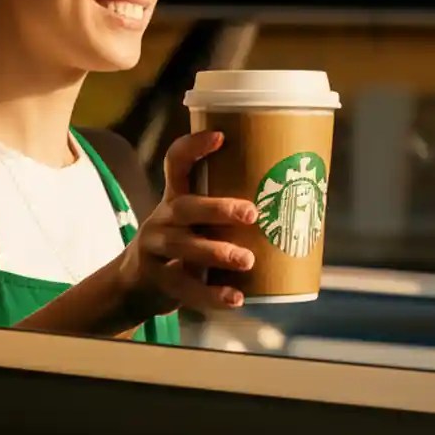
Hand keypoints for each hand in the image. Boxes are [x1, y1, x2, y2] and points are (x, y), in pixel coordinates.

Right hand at [118, 131, 256, 313]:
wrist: (136, 284)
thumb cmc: (185, 243)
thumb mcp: (195, 221)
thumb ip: (228, 214)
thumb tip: (297, 204)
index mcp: (175, 196)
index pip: (177, 162)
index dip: (194, 147)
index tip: (222, 137)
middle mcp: (163, 217)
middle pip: (186, 206)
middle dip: (218, 208)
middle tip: (252, 213)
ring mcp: (156, 249)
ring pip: (183, 246)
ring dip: (217, 252)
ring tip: (248, 260)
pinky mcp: (159, 280)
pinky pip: (185, 288)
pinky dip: (212, 295)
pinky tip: (236, 298)